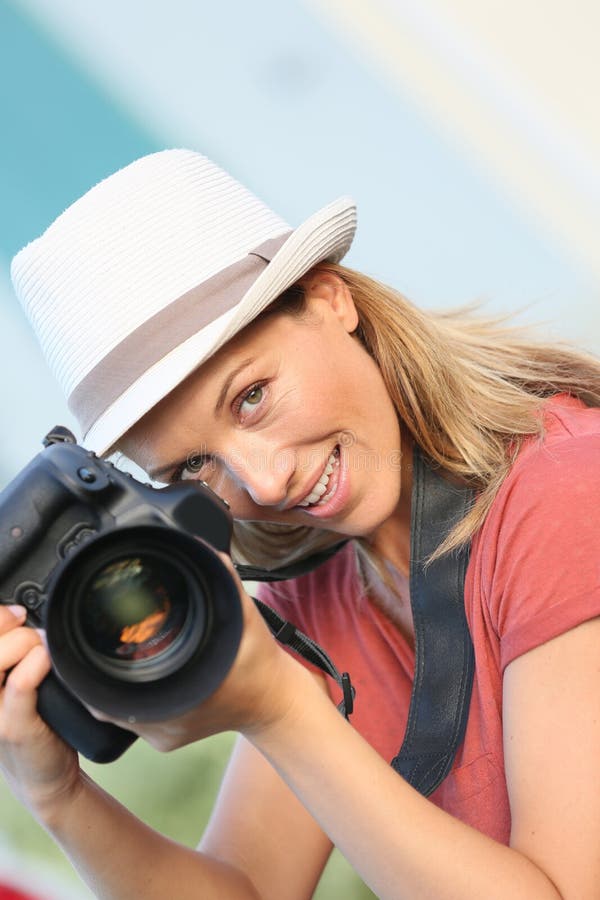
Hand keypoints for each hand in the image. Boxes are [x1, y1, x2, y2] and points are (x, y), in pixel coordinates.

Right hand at [0, 606, 80, 819]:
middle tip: (36, 639)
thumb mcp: (17, 685)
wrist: (43, 776)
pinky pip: (20, 685)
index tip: (19, 616)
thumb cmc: (34, 726)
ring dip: (24, 645)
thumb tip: (30, 620)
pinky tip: (46, 661)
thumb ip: (17, 656)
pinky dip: (36, 665)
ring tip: (42, 654)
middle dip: (15, 630)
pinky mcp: (12, 726)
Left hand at [101, 553, 312, 750]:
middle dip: (90, 676)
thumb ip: (223, 581)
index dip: (85, 676)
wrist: (276, 700)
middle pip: (105, 706)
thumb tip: (202, 548)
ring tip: (94, 658)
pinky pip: (132, 718)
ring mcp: (165, 735)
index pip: (110, 698)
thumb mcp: (244, 617)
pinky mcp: (168, 735)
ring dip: (103, 688)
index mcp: (178, 701)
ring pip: (116, 715)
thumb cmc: (259, 662)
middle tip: (81, 647)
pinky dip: (122, 697)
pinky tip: (120, 675)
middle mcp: (166, 725)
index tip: (77, 650)